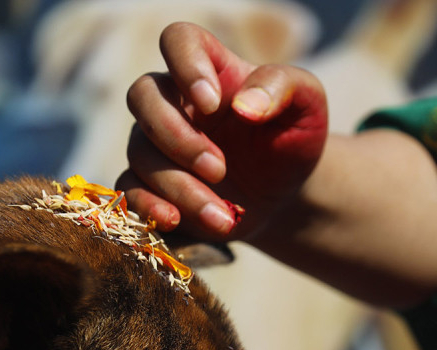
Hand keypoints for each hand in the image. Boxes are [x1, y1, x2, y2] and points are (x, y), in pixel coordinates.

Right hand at [117, 22, 327, 238]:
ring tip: (223, 215)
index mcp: (210, 69)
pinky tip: (177, 220)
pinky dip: (150, 208)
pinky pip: (128, 191)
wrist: (284, 195)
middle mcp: (174, 101)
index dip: (186, 67)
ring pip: (141, 154)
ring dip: (180, 187)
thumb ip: (283, 87)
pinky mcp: (149, 185)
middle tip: (220, 169)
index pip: (178, 41)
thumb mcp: (307, 105)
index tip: (212, 103)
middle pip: (142, 97)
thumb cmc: (291, 138)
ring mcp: (155, 145)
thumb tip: (245, 105)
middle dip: (178, 137)